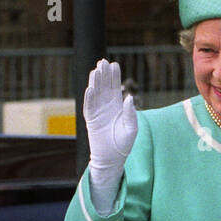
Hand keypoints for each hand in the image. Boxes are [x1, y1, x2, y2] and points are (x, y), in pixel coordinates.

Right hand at [83, 59, 137, 174]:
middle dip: (103, 74)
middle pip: (104, 86)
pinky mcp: (90, 120)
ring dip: (95, 82)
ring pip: (95, 93)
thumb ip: (130, 113)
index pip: (115, 86)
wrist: (112, 158)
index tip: (114, 64)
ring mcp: (97, 112)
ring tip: (96, 70)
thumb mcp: (132, 128)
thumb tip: (129, 97)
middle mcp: (106, 106)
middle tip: (103, 61)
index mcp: (117, 105)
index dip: (114, 75)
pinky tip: (90, 88)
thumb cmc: (124, 144)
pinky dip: (89, 97)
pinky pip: (89, 106)